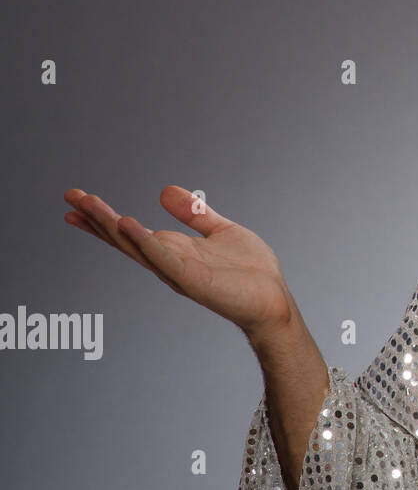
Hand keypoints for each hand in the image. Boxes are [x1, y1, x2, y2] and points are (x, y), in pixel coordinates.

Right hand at [63, 185, 295, 343]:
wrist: (274, 298)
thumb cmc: (250, 272)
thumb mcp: (220, 230)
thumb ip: (194, 213)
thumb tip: (164, 191)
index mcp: (173, 250)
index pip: (131, 232)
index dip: (104, 218)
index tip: (78, 202)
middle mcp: (169, 261)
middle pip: (125, 238)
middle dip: (97, 219)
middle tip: (70, 198)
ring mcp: (178, 271)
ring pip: (137, 246)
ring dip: (112, 226)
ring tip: (89, 205)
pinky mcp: (193, 279)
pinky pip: (164, 258)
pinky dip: (145, 241)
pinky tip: (127, 224)